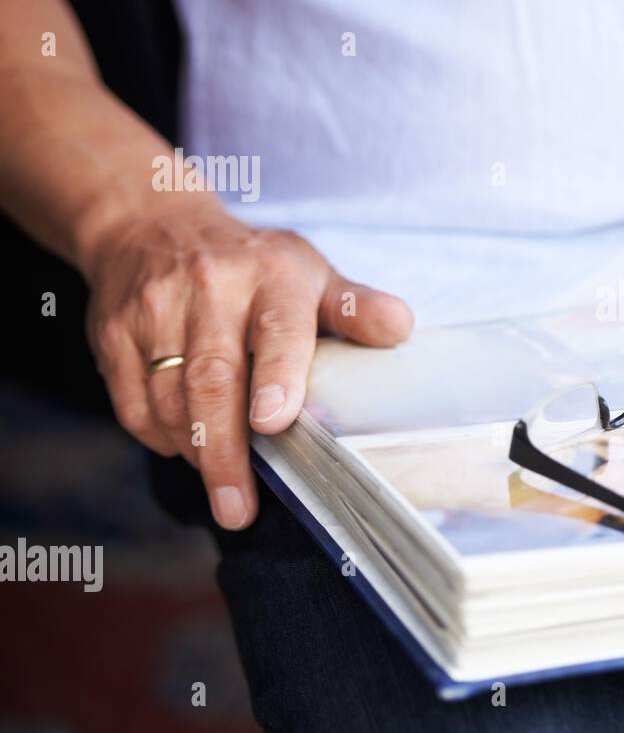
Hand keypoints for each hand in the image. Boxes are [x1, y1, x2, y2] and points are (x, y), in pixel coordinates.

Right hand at [84, 210, 413, 528]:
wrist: (152, 225)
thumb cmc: (251, 265)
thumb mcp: (311, 274)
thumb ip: (355, 307)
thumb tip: (400, 328)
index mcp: (272, 276)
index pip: (277, 329)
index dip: (277, 377)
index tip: (274, 423)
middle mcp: (210, 288)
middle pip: (213, 378)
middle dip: (226, 451)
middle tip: (239, 507)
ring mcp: (155, 309)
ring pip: (169, 397)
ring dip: (197, 452)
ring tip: (224, 489)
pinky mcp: (114, 332)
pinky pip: (133, 402)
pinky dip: (161, 437)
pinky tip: (187, 450)